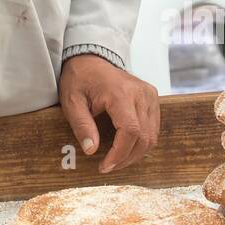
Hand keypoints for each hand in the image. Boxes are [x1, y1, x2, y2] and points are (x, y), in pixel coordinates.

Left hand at [59, 55, 159, 174]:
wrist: (90, 57)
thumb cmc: (80, 78)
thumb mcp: (72, 101)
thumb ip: (81, 125)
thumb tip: (91, 150)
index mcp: (121, 93)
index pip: (130, 131)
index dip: (120, 154)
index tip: (104, 166)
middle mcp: (141, 93)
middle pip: (144, 136)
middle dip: (127, 158)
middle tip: (108, 166)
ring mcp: (149, 95)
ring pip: (152, 135)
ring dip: (136, 153)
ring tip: (116, 160)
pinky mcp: (152, 97)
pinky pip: (153, 127)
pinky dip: (142, 141)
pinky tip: (125, 147)